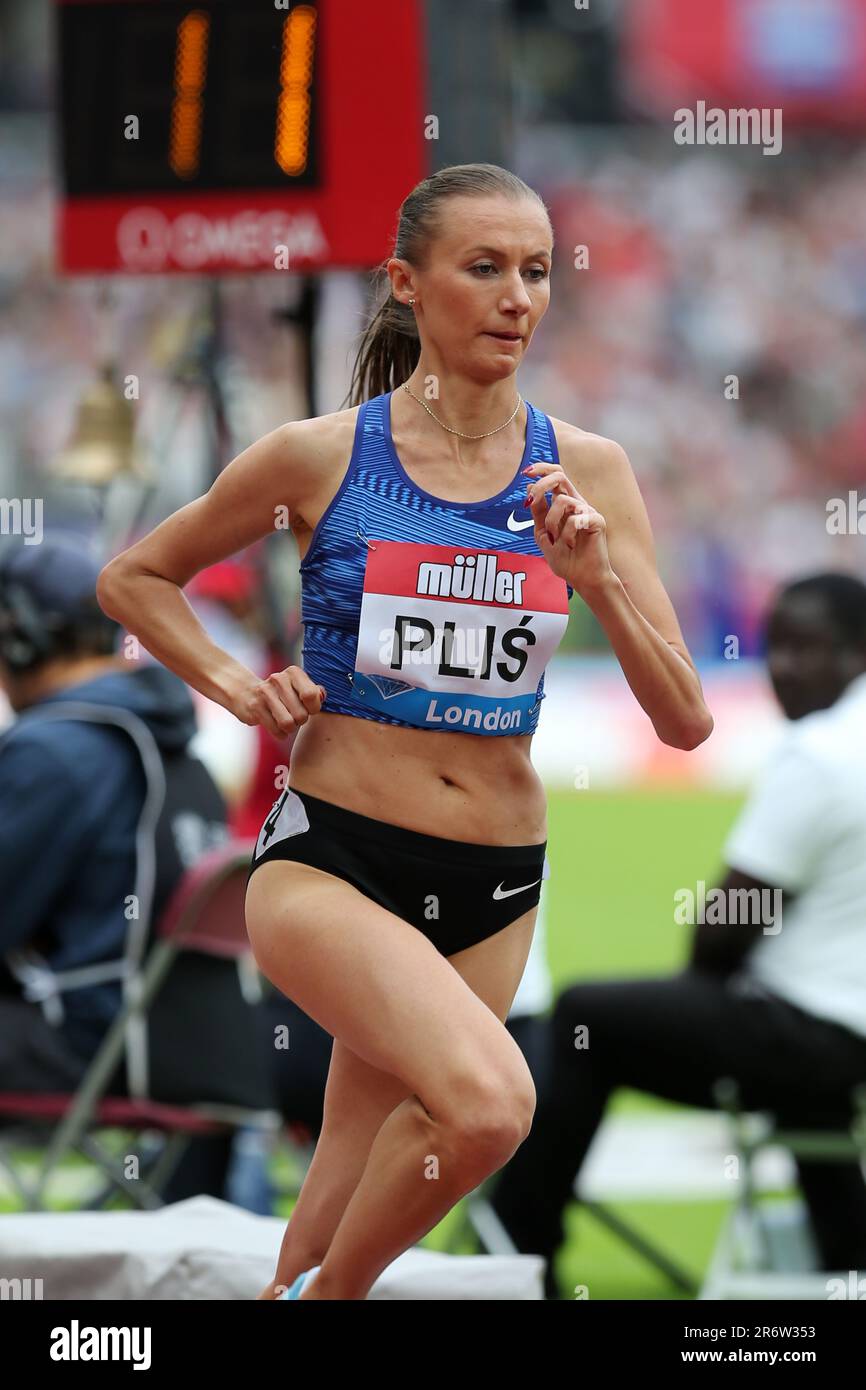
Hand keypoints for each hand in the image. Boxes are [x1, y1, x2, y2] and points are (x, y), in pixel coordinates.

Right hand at [233, 664, 326, 738]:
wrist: (246, 693)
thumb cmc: (281, 694)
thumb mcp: (299, 688)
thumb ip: (314, 692)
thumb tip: (321, 696)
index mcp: (293, 672)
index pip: (311, 695)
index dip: (314, 708)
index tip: (309, 708)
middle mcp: (278, 679)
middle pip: (301, 714)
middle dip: (301, 720)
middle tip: (295, 715)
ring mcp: (265, 693)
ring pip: (288, 724)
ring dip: (290, 728)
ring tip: (287, 721)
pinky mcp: (255, 708)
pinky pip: (276, 731)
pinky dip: (280, 733)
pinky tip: (276, 725)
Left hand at [524, 461, 613, 595]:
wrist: (582, 578)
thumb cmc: (565, 559)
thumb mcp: (543, 535)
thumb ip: (538, 513)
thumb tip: (528, 487)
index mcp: (564, 504)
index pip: (555, 476)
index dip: (541, 469)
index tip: (525, 473)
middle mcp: (577, 503)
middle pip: (560, 476)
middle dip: (541, 484)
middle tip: (530, 500)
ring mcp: (588, 511)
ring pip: (563, 500)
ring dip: (552, 521)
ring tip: (556, 539)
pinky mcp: (597, 521)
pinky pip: (576, 519)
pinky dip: (567, 534)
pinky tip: (570, 545)